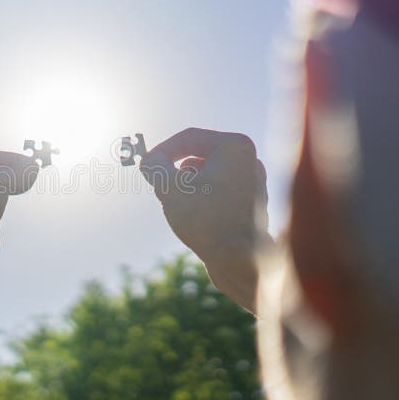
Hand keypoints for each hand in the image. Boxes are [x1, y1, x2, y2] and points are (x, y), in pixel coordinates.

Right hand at [141, 128, 269, 312]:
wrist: (241, 261)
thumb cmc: (207, 220)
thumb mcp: (169, 188)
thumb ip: (155, 167)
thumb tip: (150, 160)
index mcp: (235, 147)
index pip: (188, 138)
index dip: (161, 151)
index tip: (145, 166)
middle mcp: (249, 160)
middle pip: (198, 156)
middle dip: (175, 172)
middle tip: (160, 189)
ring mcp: (252, 182)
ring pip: (207, 175)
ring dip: (186, 186)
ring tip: (179, 208)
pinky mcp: (249, 203)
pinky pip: (217, 192)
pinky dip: (201, 199)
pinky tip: (195, 221)